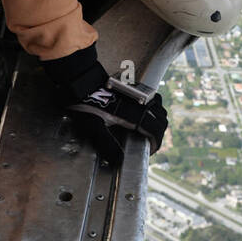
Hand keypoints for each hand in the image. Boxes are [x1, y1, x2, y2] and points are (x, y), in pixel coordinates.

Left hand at [40, 44, 167, 159]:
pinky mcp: (134, 88)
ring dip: (158, 120)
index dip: (156, 143)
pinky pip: (152, 98)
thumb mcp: (93, 127)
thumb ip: (107, 144)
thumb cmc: (85, 103)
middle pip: (161, 120)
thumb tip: (119, 161)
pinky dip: (154, 108)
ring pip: (159, 107)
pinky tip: (143, 113)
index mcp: (133, 114)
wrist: (80, 80)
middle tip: (150, 143)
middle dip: (159, 134)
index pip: (155, 131)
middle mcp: (140, 103)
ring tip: (148, 130)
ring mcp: (138, 93)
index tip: (150, 151)